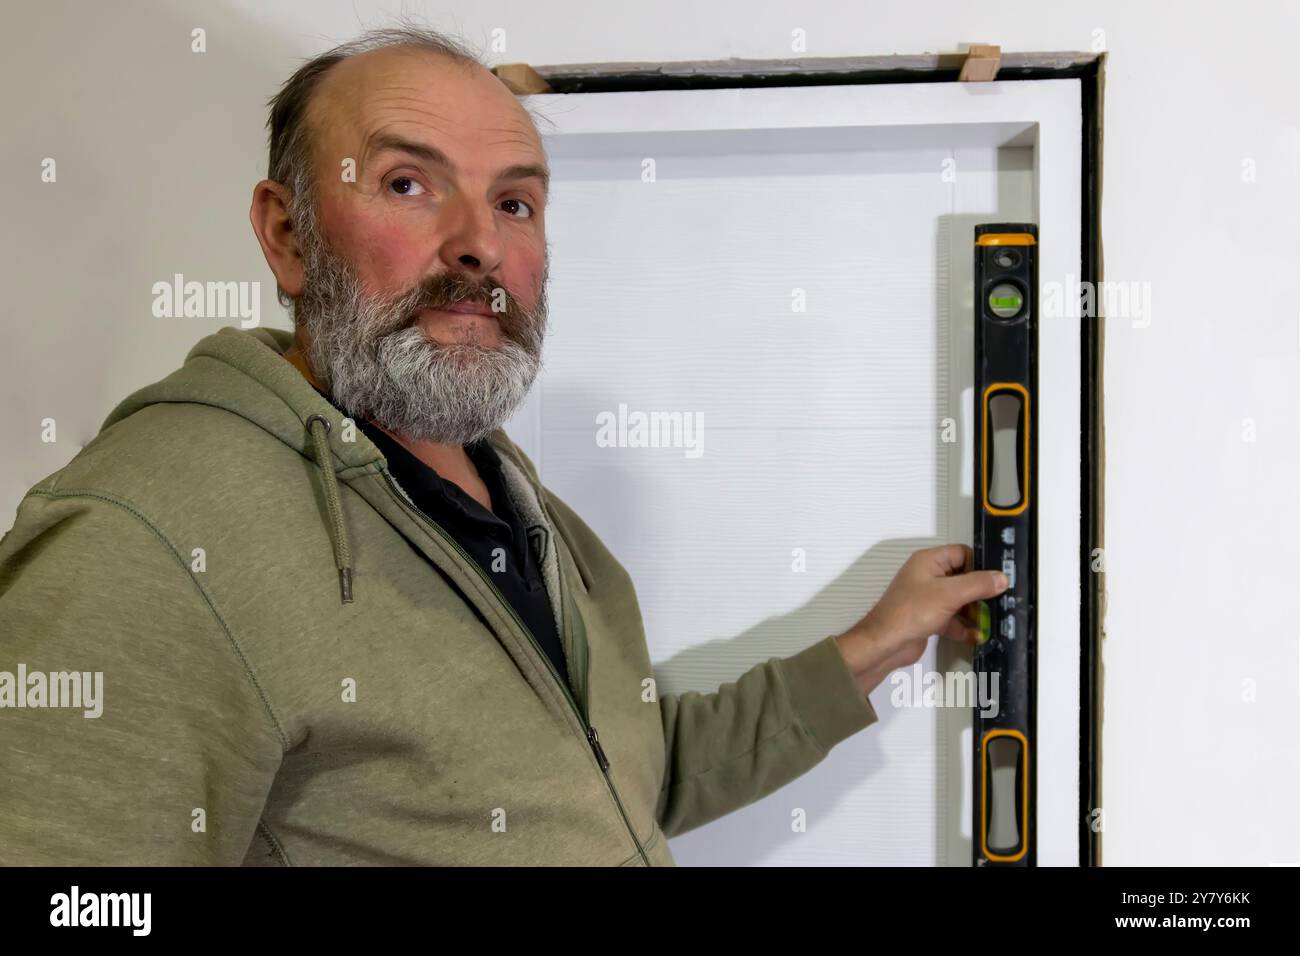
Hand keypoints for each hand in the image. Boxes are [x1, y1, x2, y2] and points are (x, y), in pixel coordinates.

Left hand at [833, 544, 1007, 695]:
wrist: (886, 644)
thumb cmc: (908, 612)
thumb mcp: (949, 594)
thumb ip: (977, 584)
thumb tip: (1000, 578)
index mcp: (929, 561)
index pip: (962, 553)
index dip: (980, 563)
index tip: (999, 576)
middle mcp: (928, 577)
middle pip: (963, 578)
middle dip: (981, 590)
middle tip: (1001, 599)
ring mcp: (928, 598)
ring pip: (959, 600)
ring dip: (975, 611)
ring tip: (993, 619)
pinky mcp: (929, 618)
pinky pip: (953, 619)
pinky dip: (964, 627)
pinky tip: (976, 636)